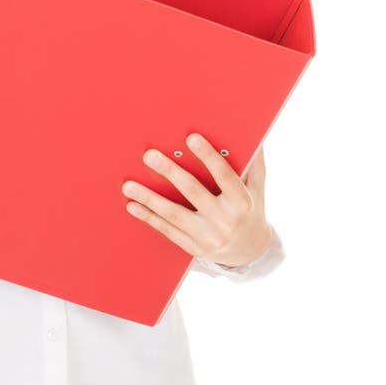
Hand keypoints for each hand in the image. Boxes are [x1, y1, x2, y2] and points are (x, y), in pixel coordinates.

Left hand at [121, 133, 273, 267]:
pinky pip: (168, 230)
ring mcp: (208, 237)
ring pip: (174, 214)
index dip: (208, 156)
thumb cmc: (251, 208)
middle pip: (193, 192)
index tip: (191, 138)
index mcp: (241, 201)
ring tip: (128, 185)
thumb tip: (255, 133)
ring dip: (149, 199)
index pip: (224, 175)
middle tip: (149, 155)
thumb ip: (254, 161)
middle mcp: (225, 220)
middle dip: (170, 172)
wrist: (249, 251)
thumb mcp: (257, 186)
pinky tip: (132, 206)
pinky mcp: (194, 248)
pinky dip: (149, 218)